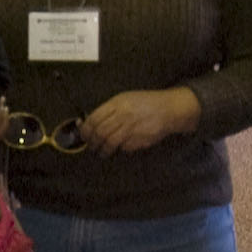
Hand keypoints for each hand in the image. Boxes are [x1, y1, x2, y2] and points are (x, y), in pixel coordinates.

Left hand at [78, 86, 200, 153]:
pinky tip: (119, 148)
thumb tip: (86, 122)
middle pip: (100, 132)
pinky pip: (124, 147)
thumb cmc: (144, 103)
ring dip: (102, 150)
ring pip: (110, 143)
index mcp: (117, 103)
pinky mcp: (140, 140)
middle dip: (92, 142)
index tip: (84, 135)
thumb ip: (107, 110)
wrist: (168, 109)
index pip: (94, 119)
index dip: (86, 130)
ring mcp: (132, 128)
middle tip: (91, 146)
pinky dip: (119, 149)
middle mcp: (123, 115)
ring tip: (101, 152)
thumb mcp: (124, 99)